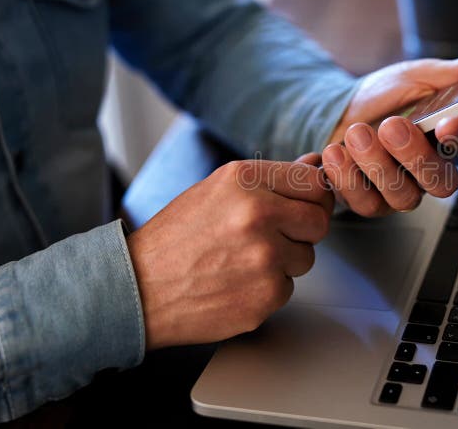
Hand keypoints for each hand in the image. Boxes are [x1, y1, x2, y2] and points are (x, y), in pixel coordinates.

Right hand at [126, 159, 332, 349]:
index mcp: (245, 180)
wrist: (138, 287)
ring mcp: (264, 257)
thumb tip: (316, 162)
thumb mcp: (218, 190)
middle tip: (270, 237)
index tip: (299, 208)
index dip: (311, 199)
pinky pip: (288, 287)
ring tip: (242, 260)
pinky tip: (236, 283)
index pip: (315, 184)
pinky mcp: (265, 295)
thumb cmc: (178, 237)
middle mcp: (258, 214)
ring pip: (306, 257)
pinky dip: (267, 288)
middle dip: (302, 231)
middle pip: (319, 221)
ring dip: (284, 261)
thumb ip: (272, 178)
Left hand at [321, 53, 457, 216]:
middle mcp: (425, 172)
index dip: (457, 136)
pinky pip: (363, 202)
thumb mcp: (416, 75)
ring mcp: (397, 191)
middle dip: (415, 154)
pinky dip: (346, 176)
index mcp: (443, 140)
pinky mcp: (367, 202)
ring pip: (401, 196)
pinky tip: (336, 153)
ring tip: (357, 133)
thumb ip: (456, 72)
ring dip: (376, 162)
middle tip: (392, 126)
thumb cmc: (382, 97)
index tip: (448, 120)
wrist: (336, 112)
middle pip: (438, 181)